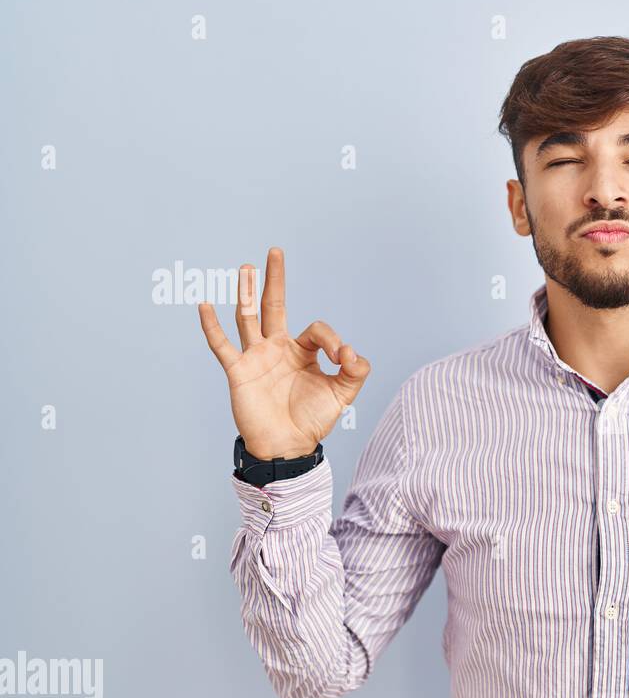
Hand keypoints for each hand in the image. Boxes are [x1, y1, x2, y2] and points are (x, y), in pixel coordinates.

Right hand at [198, 247, 370, 459]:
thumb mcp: (342, 394)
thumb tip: (351, 350)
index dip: (332, 340)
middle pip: (274, 306)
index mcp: (302, 351)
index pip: (317, 329)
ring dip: (247, 293)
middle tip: (275, 251)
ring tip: (247, 268)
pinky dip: (212, 327)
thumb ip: (355, 371)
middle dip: (275, 280)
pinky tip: (204, 306)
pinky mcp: (239, 371)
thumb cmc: (312, 420)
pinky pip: (222, 345)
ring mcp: (256, 357)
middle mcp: (277, 348)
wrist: (288, 446)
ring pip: (248, 318)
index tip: (342, 359)